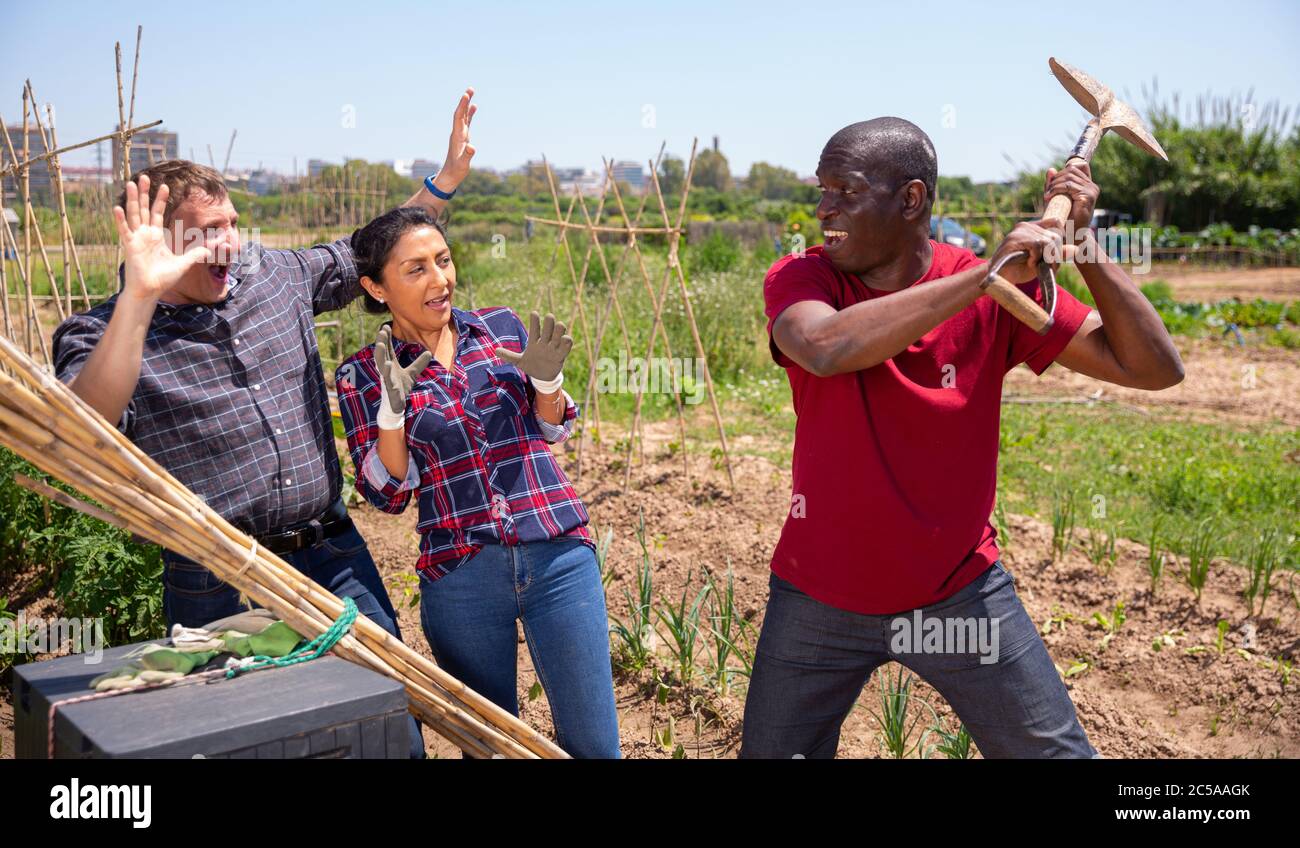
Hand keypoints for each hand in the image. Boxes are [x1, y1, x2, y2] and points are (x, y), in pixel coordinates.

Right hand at [112, 174, 210, 302]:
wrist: (150, 291)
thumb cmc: (163, 279)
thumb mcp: (183, 263)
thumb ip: (196, 254)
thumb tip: (210, 249)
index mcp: (156, 237)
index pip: (158, 213)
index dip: (160, 200)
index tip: (164, 186)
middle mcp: (145, 234)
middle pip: (144, 209)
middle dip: (144, 193)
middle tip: (143, 176)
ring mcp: (136, 239)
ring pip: (134, 214)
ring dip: (132, 199)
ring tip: (130, 183)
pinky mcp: (130, 246)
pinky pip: (124, 230)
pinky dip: (121, 220)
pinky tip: (117, 207)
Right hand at [373, 324, 431, 419]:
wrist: (397, 406)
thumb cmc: (401, 388)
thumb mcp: (412, 374)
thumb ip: (419, 363)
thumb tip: (428, 352)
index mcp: (390, 364)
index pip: (388, 349)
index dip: (387, 338)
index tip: (386, 326)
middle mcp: (386, 369)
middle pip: (382, 353)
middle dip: (381, 341)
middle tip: (382, 330)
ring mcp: (386, 378)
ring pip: (380, 364)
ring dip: (380, 353)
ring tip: (380, 344)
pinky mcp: (389, 388)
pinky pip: (387, 378)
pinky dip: (386, 371)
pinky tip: (387, 364)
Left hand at [434, 87, 477, 190]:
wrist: (450, 175)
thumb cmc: (457, 170)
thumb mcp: (463, 164)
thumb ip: (467, 156)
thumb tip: (472, 148)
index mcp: (457, 136)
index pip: (459, 117)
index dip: (462, 106)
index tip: (465, 95)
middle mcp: (457, 132)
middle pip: (460, 113)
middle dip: (464, 101)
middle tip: (470, 89)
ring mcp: (460, 134)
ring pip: (464, 116)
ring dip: (467, 104)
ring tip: (471, 93)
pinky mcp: (463, 137)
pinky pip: (467, 122)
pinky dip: (470, 114)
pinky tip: (474, 107)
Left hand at [495, 312, 572, 381]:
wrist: (541, 377)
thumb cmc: (531, 365)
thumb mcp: (519, 362)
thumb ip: (509, 356)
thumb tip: (495, 350)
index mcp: (534, 342)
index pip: (534, 328)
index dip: (534, 320)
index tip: (534, 313)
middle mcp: (545, 342)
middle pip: (549, 327)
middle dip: (549, 321)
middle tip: (549, 317)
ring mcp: (554, 348)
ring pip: (559, 333)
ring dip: (559, 329)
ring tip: (559, 326)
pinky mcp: (561, 355)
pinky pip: (566, 346)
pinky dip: (567, 341)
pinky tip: (565, 339)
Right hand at [987, 221, 1063, 284]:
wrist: (998, 279)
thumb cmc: (1018, 270)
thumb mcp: (1042, 262)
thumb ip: (1057, 255)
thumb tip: (1076, 249)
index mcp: (1032, 228)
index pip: (1056, 223)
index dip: (1060, 239)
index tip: (1053, 255)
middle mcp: (1026, 226)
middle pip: (1055, 235)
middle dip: (1055, 254)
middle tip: (1046, 266)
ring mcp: (1019, 231)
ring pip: (1048, 240)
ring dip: (1046, 257)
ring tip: (1035, 265)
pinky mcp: (1014, 239)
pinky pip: (1037, 245)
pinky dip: (1036, 257)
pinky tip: (1029, 263)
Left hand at [1044, 161, 1098, 240]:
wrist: (1071, 236)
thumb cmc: (1064, 219)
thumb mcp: (1056, 198)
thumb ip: (1054, 184)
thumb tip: (1050, 170)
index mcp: (1087, 185)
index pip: (1077, 167)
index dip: (1064, 170)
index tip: (1053, 182)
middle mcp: (1092, 186)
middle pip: (1071, 170)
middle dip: (1056, 179)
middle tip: (1047, 191)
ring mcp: (1091, 191)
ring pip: (1069, 177)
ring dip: (1054, 185)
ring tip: (1047, 196)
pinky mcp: (1088, 196)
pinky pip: (1069, 186)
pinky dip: (1056, 189)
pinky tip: (1049, 197)